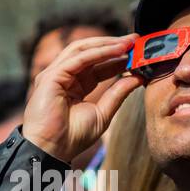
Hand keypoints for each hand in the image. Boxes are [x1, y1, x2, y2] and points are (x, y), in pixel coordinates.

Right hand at [21, 34, 141, 163]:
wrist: (53, 149)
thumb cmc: (73, 137)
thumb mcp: (103, 113)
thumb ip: (118, 94)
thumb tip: (137, 78)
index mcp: (74, 86)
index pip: (97, 66)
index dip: (117, 58)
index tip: (137, 53)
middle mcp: (64, 76)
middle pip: (89, 53)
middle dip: (113, 45)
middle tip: (135, 40)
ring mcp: (55, 74)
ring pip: (82, 50)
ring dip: (107, 44)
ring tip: (128, 42)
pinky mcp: (52, 76)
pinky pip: (78, 59)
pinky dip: (98, 52)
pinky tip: (116, 51)